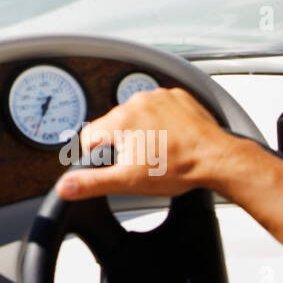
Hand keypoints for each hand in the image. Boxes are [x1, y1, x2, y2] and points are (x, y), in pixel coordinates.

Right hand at [54, 86, 240, 200]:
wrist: (218, 159)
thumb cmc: (178, 168)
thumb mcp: (128, 182)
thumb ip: (91, 182)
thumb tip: (64, 186)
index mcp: (119, 120)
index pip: (89, 136)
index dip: (97, 154)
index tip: (116, 164)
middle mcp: (136, 101)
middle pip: (114, 125)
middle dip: (123, 143)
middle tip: (143, 160)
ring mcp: (158, 96)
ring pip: (136, 115)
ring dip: (142, 130)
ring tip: (160, 150)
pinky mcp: (176, 96)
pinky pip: (158, 107)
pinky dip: (161, 121)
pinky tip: (171, 137)